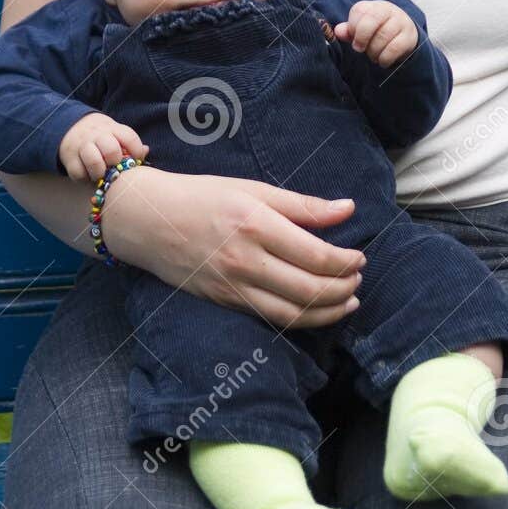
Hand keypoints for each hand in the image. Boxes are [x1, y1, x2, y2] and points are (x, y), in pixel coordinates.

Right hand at [59, 112, 149, 180]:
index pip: (129, 137)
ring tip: (101, 176)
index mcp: (113, 128)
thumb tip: (146, 151)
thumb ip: (129, 144)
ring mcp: (82, 145)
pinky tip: (89, 176)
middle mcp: (97, 135)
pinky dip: (85, 179)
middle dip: (116, 163)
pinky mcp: (70, 158)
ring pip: (93, 161)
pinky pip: (78, 173)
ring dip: (100, 173)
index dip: (136, 151)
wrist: (72, 126)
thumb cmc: (102, 136)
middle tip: (115, 168)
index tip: (137, 161)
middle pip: (111, 149)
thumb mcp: (116, 133)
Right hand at [98, 168, 365, 328]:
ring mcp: (233, 286)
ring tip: (349, 301)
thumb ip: (303, 205)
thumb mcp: (253, 189)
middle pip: (310, 289)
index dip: (346, 261)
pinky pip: (271, 319)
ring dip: (329, 312)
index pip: (317, 255)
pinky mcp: (224, 302)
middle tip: (358, 279)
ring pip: (293, 313)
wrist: (148, 221)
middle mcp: (245, 260)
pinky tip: (316, 310)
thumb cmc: (202, 196)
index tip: (360, 256)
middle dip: (343, 288)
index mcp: (255, 224)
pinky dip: (301, 319)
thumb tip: (349, 209)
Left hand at [333, 0, 417, 65]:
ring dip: (373, 52)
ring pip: (382, 36)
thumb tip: (338, 31)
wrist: (404, 34)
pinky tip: (382, 61)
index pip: (359, 11)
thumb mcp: (361, 29)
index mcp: (372, 6)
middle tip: (359, 49)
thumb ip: (348, 30)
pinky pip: (394, 48)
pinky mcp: (409, 36)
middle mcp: (387, 10)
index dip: (353, 28)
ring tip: (373, 56)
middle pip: (371, 20)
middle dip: (362, 38)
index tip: (353, 38)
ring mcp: (400, 22)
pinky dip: (384, 58)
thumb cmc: (377, 31)